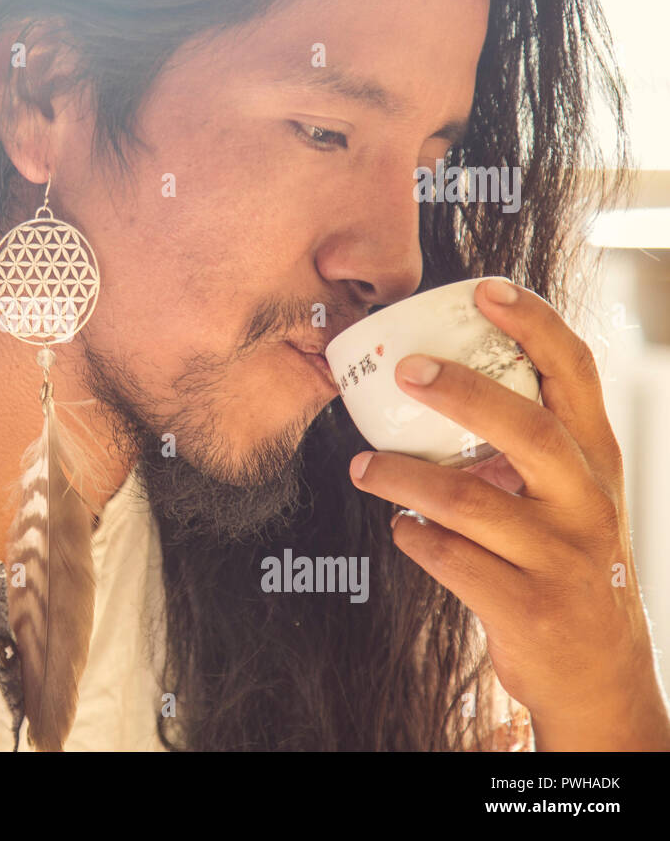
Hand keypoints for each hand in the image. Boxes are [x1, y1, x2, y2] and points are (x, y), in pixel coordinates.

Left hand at [347, 277, 669, 749]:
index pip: (575, 375)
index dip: (533, 325)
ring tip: (362, 467)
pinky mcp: (528, 606)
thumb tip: (438, 384)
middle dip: (461, 393)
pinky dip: (413, 538)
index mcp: (594, 459)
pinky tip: (398, 527)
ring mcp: (561, 557)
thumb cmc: (567, 561)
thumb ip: (522, 446)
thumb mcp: (568, 495)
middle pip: (526, 428)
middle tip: (404, 370)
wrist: (598, 670)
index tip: (484, 289)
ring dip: (402, 477)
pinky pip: (451, 560)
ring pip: (469, 501)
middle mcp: (587, 501)